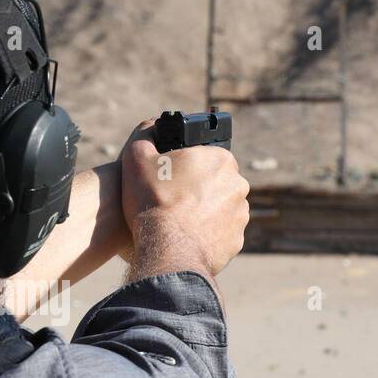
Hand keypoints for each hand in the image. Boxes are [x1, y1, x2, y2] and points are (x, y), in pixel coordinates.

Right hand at [119, 117, 249, 281]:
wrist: (167, 251)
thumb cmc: (153, 202)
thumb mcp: (137, 159)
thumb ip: (145, 137)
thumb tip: (150, 127)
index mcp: (220, 159)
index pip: (203, 157)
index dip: (184, 167)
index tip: (168, 179)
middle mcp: (238, 185)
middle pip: (212, 183)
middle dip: (195, 190)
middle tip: (170, 201)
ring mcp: (240, 215)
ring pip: (218, 209)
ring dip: (202, 213)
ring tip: (176, 222)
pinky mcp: (236, 241)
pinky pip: (219, 234)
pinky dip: (205, 236)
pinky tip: (184, 239)